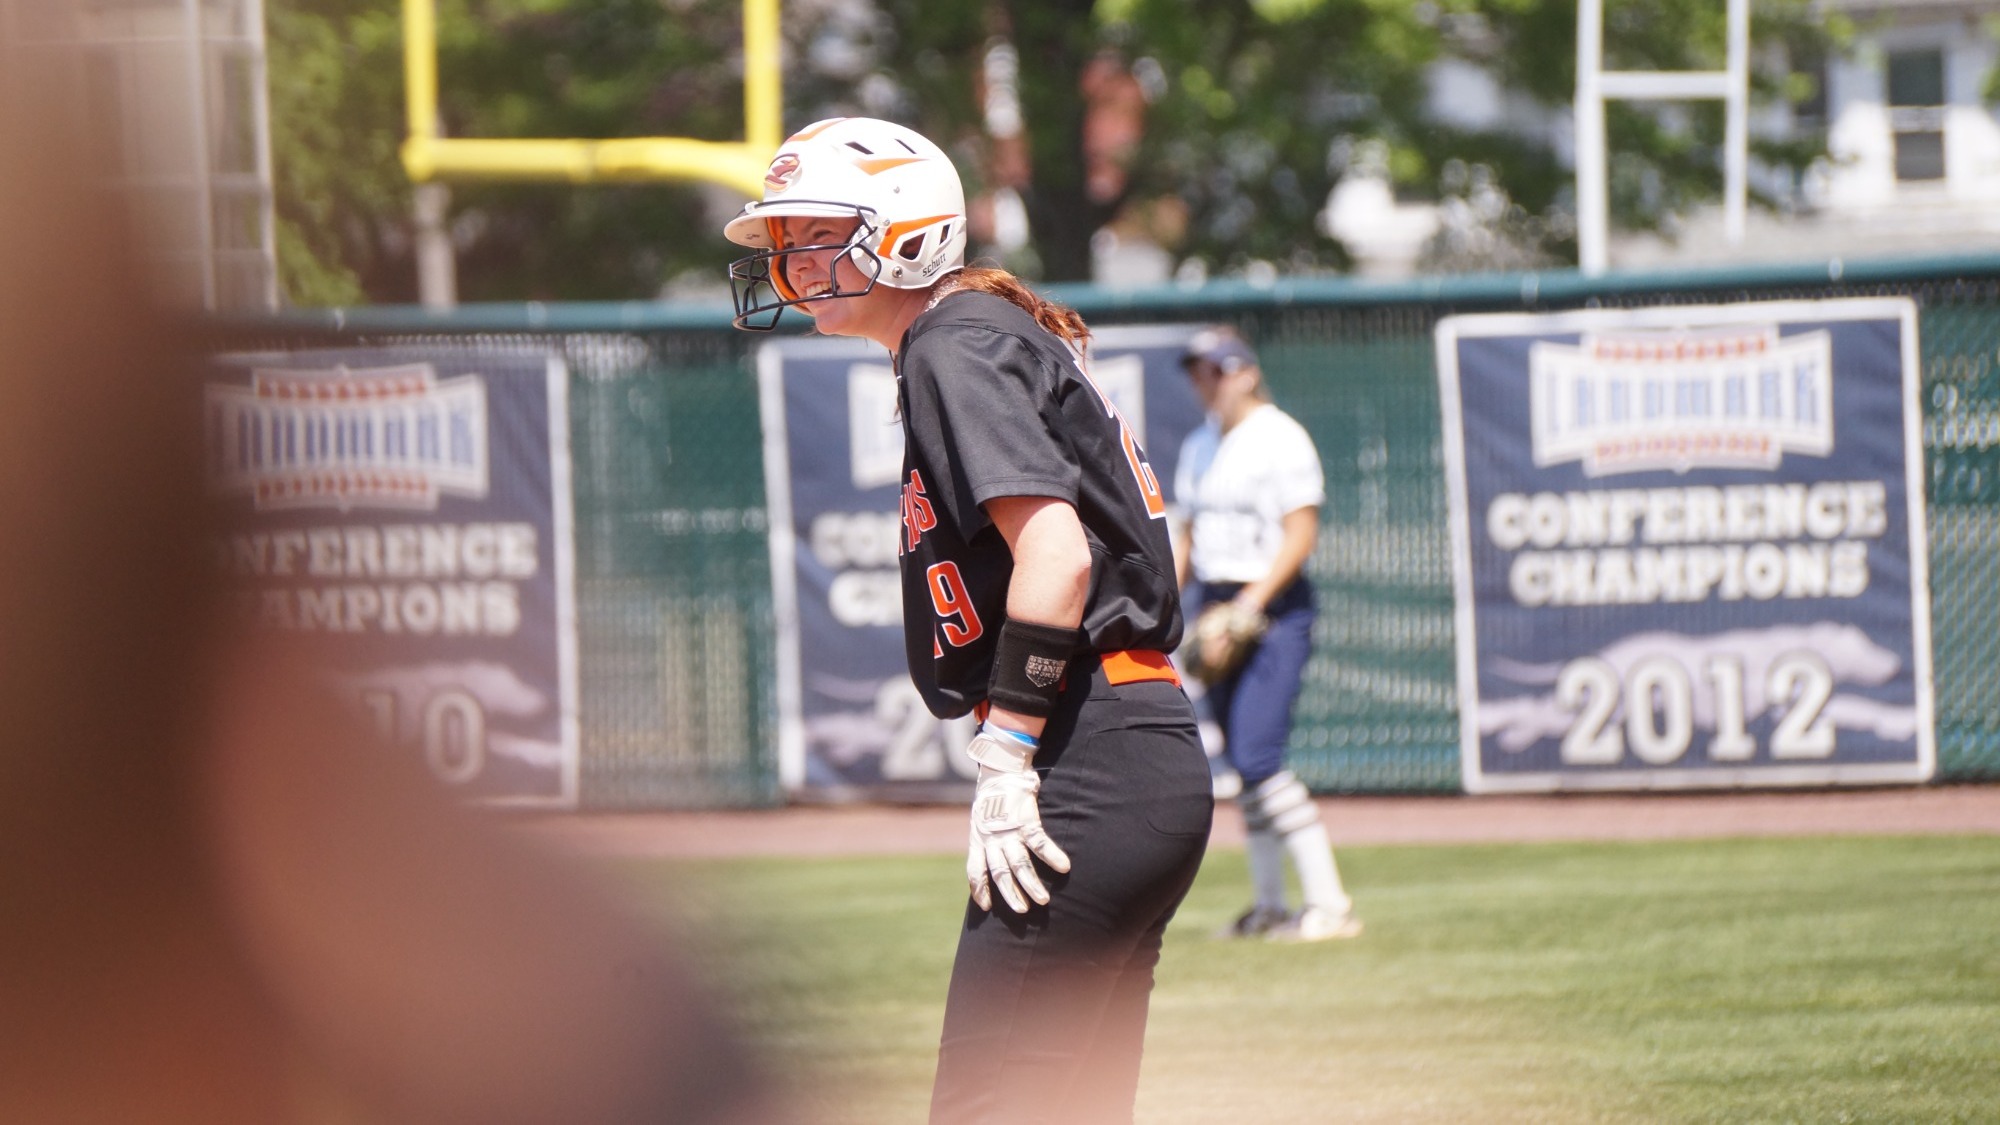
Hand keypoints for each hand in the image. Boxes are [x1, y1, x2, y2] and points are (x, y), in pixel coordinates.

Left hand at [963, 730, 1069, 912]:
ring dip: (1031, 884)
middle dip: (1011, 894)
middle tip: (1022, 911)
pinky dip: (1052, 856)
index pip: (975, 870)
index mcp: (979, 839)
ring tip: (1043, 900)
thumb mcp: (981, 819)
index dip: (979, 890)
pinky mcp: (1025, 820)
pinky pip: (1040, 843)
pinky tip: (1064, 867)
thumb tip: (992, 856)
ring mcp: (1009, 830)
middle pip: (999, 873)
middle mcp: (992, 838)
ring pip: (1019, 864)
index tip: (986, 907)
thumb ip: (986, 838)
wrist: (1000, 768)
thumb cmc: (992, 796)